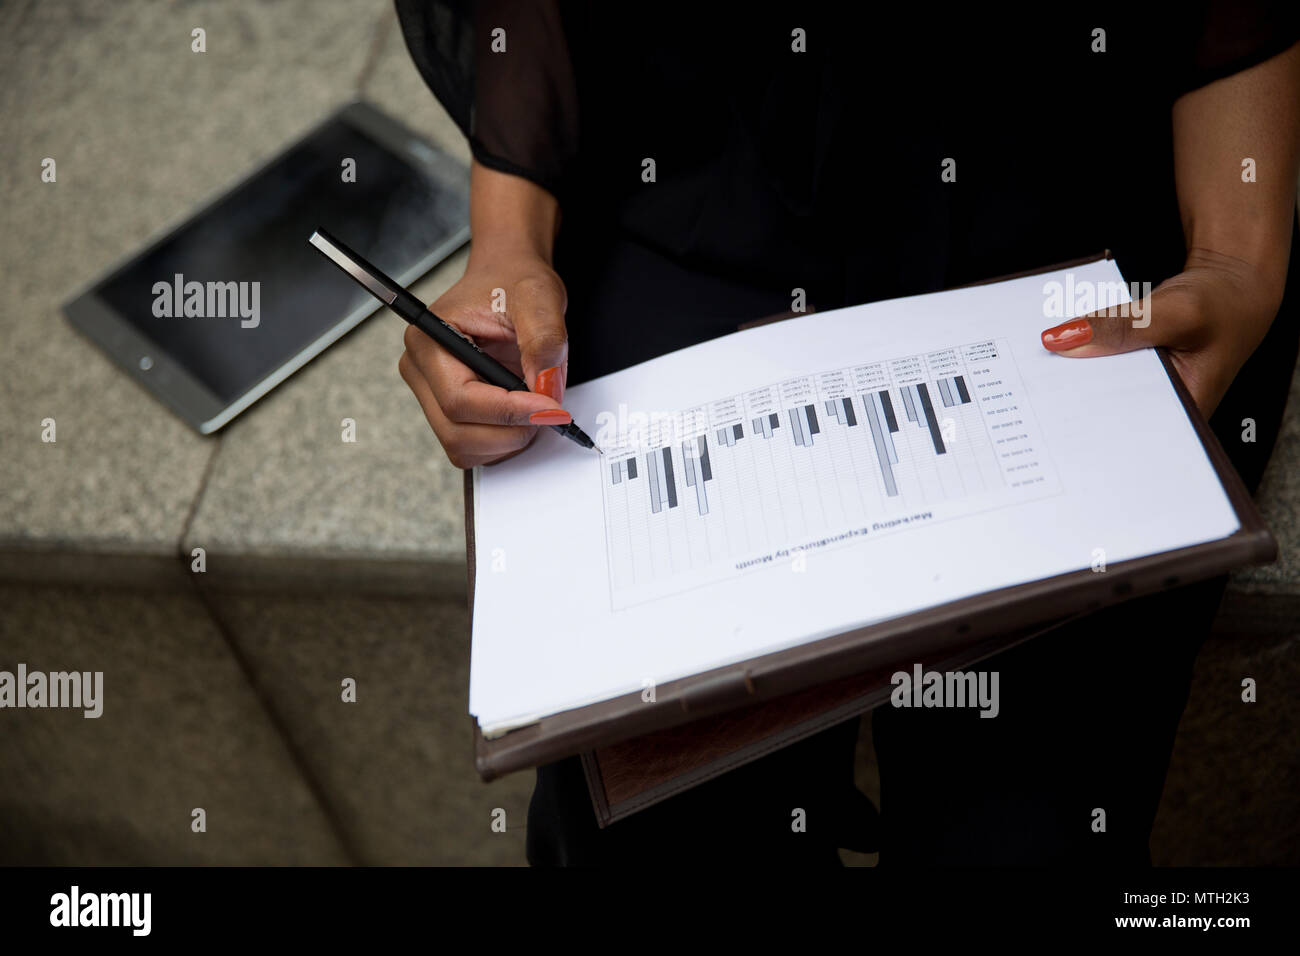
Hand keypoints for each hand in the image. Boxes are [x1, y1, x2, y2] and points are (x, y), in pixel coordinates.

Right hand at [398, 248, 570, 468]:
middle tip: (548, 412)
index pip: (459, 400)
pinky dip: (503, 442)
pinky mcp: (449, 410)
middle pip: (457, 433)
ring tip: (534, 409)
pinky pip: (472, 447)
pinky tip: (521, 415)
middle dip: (509, 432)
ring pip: (463, 447)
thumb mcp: (538, 298)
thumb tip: (545, 390)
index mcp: (429, 340)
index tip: (549, 409)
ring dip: (507, 441)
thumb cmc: (513, 282)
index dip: (507, 413)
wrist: (507, 278)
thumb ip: (543, 341)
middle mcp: (421, 371)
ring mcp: (432, 395)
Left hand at [1040, 249, 1283, 416]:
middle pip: (1105, 418)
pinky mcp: (1131, 375)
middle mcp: (1160, 412)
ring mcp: (1144, 394)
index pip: (1126, 436)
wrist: (1232, 286)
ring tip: (1032, 376)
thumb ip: (1122, 328)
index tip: (1047, 418)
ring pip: (1097, 394)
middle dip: (1070, 406)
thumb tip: (1060, 340)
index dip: (1087, 431)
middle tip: (1028, 393)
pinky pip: (1098, 372)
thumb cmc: (1221, 305)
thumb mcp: (1174, 313)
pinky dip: (1081, 360)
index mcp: (1182, 416)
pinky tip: (1053, 355)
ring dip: (1070, 382)